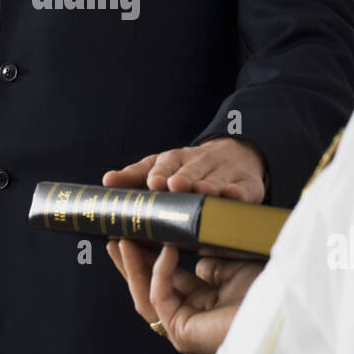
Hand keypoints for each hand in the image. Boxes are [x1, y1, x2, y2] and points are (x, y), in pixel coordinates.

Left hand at [103, 137, 266, 204]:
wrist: (234, 157)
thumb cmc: (187, 171)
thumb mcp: (160, 169)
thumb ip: (134, 177)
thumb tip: (105, 182)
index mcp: (176, 159)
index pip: (166, 164)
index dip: (160, 173)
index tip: (153, 183)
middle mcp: (201, 163)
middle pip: (191, 170)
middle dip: (183, 178)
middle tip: (174, 187)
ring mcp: (226, 172)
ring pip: (217, 179)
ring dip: (209, 185)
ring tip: (202, 193)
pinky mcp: (247, 185)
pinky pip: (243, 189)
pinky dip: (239, 192)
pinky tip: (233, 196)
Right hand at [107, 238, 260, 353]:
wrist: (282, 305)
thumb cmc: (266, 286)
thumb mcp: (230, 261)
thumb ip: (206, 255)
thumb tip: (185, 245)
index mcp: (202, 304)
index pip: (166, 281)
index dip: (149, 257)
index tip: (135, 234)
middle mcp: (190, 319)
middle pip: (147, 290)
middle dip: (130, 262)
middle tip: (116, 235)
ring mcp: (183, 329)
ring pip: (145, 296)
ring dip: (132, 266)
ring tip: (121, 239)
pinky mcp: (182, 333)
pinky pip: (159, 297)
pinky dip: (159, 272)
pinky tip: (167, 249)